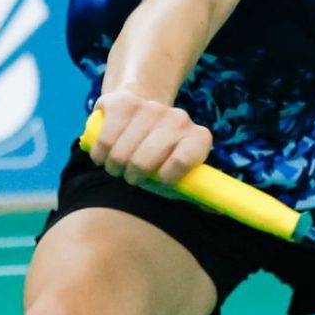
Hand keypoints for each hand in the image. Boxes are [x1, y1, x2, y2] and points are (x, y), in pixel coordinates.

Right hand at [87, 89, 211, 187]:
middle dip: (132, 176)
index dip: (164, 178)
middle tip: (132, 175)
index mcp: (198, 138)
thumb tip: (215, 212)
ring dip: (114, 167)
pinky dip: (100, 154)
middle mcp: (178, 119)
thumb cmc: (162, 156)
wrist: (141, 113)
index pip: (181, 162)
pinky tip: (104, 155)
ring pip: (121, 152)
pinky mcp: (123, 102)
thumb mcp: (181, 175)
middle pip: (144, 161)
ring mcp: (151, 107)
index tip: (158, 179)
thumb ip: (196, 192)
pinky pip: (104, 139)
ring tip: (119, 165)